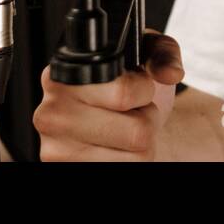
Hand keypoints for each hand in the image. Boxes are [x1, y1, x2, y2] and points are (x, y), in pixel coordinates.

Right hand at [33, 29, 184, 160]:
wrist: (113, 117)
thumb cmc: (126, 85)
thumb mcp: (144, 55)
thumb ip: (162, 53)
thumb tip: (171, 73)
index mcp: (65, 76)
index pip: (124, 93)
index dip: (144, 90)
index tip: (138, 86)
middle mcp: (53, 114)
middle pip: (137, 132)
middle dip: (147, 119)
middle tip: (133, 111)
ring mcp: (57, 150)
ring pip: (138, 156)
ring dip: (142, 143)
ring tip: (125, 128)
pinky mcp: (67, 170)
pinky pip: (125, 170)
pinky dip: (131, 161)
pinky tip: (115, 148)